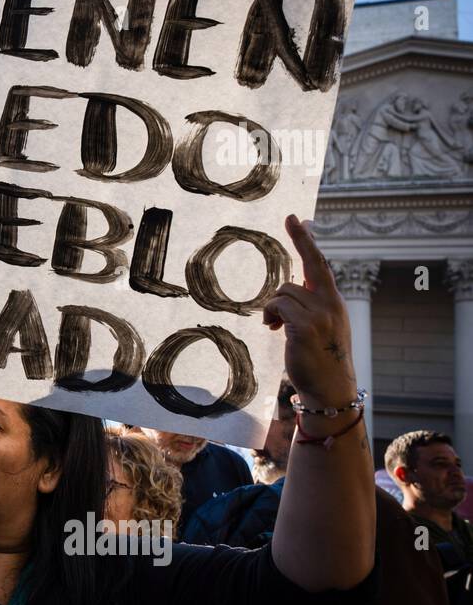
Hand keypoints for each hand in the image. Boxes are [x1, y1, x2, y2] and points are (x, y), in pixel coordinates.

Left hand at [262, 215, 355, 408]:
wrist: (329, 388)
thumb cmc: (320, 358)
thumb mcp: (321, 327)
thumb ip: (311, 306)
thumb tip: (290, 290)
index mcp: (334, 301)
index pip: (321, 265)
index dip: (309, 242)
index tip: (300, 220)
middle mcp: (331, 302)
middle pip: (311, 263)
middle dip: (302, 237)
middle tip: (291, 217)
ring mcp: (320, 314)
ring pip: (284, 290)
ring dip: (274, 307)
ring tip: (277, 325)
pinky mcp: (305, 326)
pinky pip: (278, 305)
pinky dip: (270, 315)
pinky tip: (274, 329)